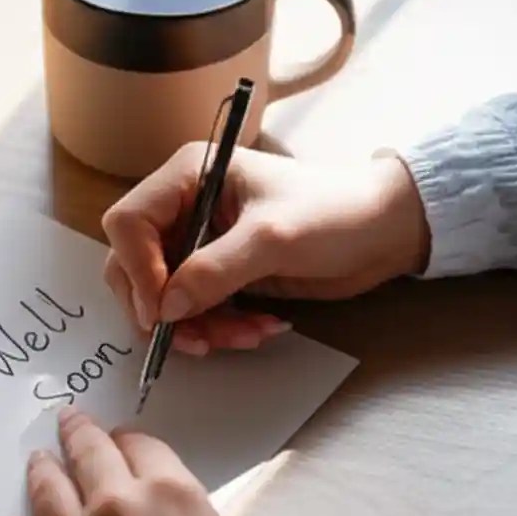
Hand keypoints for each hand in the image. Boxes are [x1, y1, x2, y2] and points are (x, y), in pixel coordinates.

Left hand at [1, 407, 268, 515]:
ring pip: (47, 491)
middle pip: (89, 453)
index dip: (129, 438)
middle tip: (68, 421)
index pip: (141, 445)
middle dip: (78, 434)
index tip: (122, 436)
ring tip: (37, 461)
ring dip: (41, 471)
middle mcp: (116, 508)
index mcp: (171, 495)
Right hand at [102, 144, 429, 353]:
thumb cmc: (334, 213)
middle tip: (197, 340)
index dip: (137, 268)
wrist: (387, 230)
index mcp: (188, 176)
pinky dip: (219, 327)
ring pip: (163, 296)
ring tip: (246, 335)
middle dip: (164, 308)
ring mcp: (199, 241)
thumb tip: (163, 309)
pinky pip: (194, 309)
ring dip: (197, 326)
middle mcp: (183, 206)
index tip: (162, 310)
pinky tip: (260, 328)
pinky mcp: (218, 272)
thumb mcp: (272, 239)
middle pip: (133, 265)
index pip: (129, 223)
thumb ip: (213, 271)